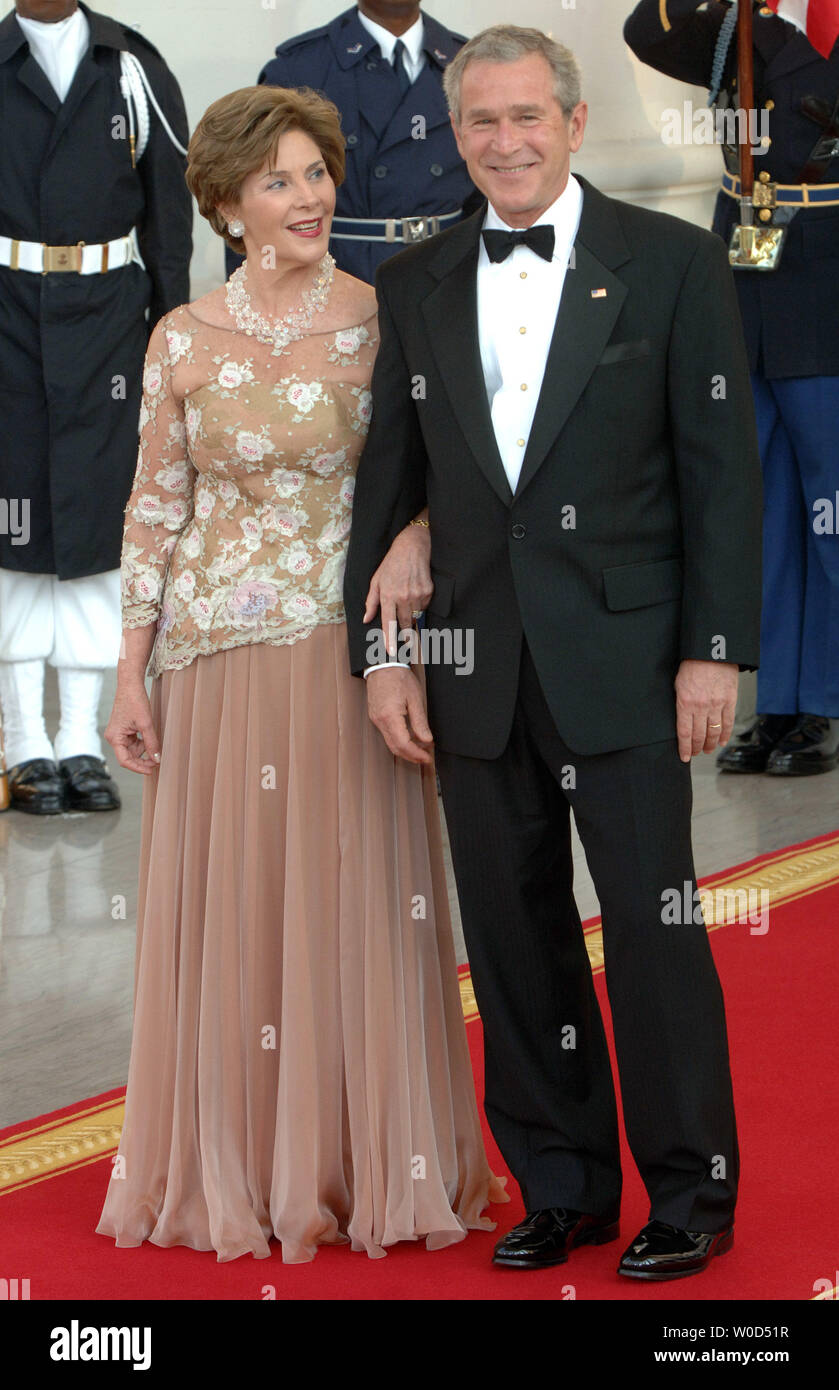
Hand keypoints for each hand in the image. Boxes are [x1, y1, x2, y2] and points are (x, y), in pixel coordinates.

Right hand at [105, 679, 160, 774]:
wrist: (131, 684)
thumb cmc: (135, 701)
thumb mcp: (146, 724)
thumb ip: (151, 743)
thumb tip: (157, 759)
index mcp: (114, 737)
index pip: (125, 760)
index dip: (138, 768)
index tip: (151, 770)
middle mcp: (114, 737)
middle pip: (128, 756)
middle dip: (143, 760)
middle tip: (158, 762)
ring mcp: (118, 733)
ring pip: (132, 750)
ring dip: (144, 751)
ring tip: (157, 749)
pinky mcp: (124, 729)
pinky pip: (133, 742)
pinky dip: (143, 743)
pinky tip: (151, 741)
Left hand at [363, 523, 431, 655]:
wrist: (412, 548)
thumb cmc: (391, 564)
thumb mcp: (376, 581)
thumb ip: (371, 602)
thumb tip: (366, 619)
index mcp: (387, 595)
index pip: (388, 622)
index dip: (389, 638)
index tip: (390, 651)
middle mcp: (403, 597)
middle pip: (404, 624)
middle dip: (403, 630)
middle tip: (403, 634)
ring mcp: (417, 595)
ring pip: (415, 616)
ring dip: (411, 615)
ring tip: (407, 600)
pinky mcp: (428, 592)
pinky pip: (424, 607)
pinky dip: (419, 605)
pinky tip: (415, 593)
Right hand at [366, 665, 433, 764]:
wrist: (383, 665)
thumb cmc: (399, 677)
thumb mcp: (415, 699)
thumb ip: (420, 722)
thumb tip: (426, 740)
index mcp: (390, 716)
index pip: (403, 744)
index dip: (416, 754)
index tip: (427, 757)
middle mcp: (380, 721)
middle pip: (395, 748)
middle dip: (411, 756)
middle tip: (425, 758)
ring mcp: (375, 719)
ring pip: (390, 743)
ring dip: (405, 750)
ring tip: (420, 750)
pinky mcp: (375, 717)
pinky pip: (387, 735)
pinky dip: (399, 741)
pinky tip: (409, 740)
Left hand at [674, 659, 738, 761]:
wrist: (712, 651)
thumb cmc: (693, 664)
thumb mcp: (678, 683)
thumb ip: (680, 702)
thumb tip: (681, 718)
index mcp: (685, 703)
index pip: (684, 733)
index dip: (684, 748)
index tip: (684, 756)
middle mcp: (701, 707)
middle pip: (699, 735)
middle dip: (696, 747)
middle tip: (695, 753)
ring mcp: (717, 705)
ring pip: (713, 732)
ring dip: (710, 744)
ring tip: (707, 750)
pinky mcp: (730, 701)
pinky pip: (728, 723)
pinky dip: (724, 734)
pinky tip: (721, 742)